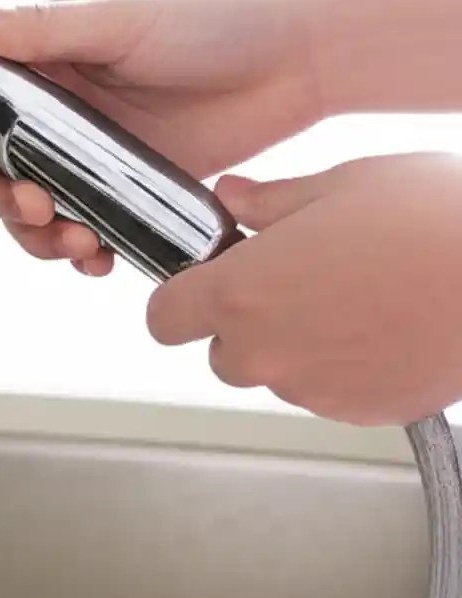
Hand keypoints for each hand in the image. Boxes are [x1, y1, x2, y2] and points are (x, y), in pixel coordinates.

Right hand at [0, 0, 322, 275]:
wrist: (304, 56)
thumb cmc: (220, 14)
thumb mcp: (125, 16)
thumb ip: (41, 28)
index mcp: (49, 57)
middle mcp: (63, 108)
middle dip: (3, 198)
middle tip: (36, 206)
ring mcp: (95, 152)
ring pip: (36, 208)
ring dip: (38, 234)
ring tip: (73, 239)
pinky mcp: (131, 187)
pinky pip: (89, 228)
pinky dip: (83, 251)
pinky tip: (97, 255)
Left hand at [147, 152, 461, 425]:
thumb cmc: (435, 221)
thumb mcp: (342, 184)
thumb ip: (271, 201)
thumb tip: (232, 197)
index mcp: (240, 293)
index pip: (164, 318)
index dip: (179, 300)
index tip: (200, 284)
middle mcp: (266, 352)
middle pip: (222, 353)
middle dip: (247, 323)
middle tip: (299, 281)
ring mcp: (313, 390)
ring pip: (278, 374)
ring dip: (297, 346)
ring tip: (355, 297)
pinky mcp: (360, 412)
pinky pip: (328, 392)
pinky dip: (342, 368)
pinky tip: (383, 327)